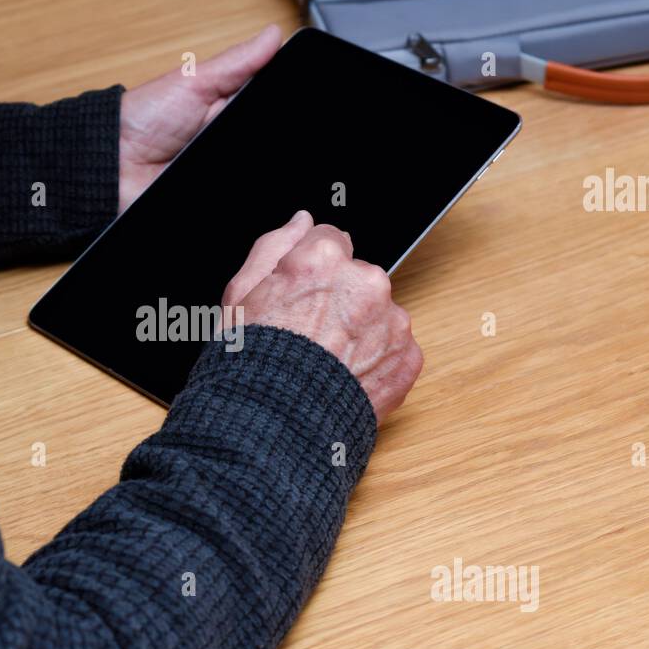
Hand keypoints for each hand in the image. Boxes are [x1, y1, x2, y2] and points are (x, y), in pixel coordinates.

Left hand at [117, 25, 283, 211]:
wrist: (112, 164)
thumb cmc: (144, 117)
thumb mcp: (194, 83)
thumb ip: (236, 64)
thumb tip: (273, 35)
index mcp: (227, 110)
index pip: (269, 109)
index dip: (285, 106)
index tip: (302, 100)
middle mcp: (228, 142)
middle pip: (267, 144)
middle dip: (275, 139)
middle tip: (266, 133)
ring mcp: (221, 172)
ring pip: (259, 175)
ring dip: (263, 170)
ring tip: (246, 159)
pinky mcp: (215, 201)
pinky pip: (238, 203)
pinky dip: (246, 199)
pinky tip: (249, 189)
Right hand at [222, 211, 423, 422]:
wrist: (275, 426)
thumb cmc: (252, 364)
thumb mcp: (240, 296)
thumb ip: (274, 246)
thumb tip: (301, 222)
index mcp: (324, 260)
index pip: (330, 241)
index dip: (311, 271)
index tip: (301, 296)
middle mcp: (366, 283)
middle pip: (359, 277)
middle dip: (342, 298)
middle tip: (311, 335)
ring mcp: (392, 321)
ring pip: (380, 312)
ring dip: (362, 329)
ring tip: (328, 362)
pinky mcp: (408, 358)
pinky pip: (396, 348)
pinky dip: (377, 361)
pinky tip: (347, 378)